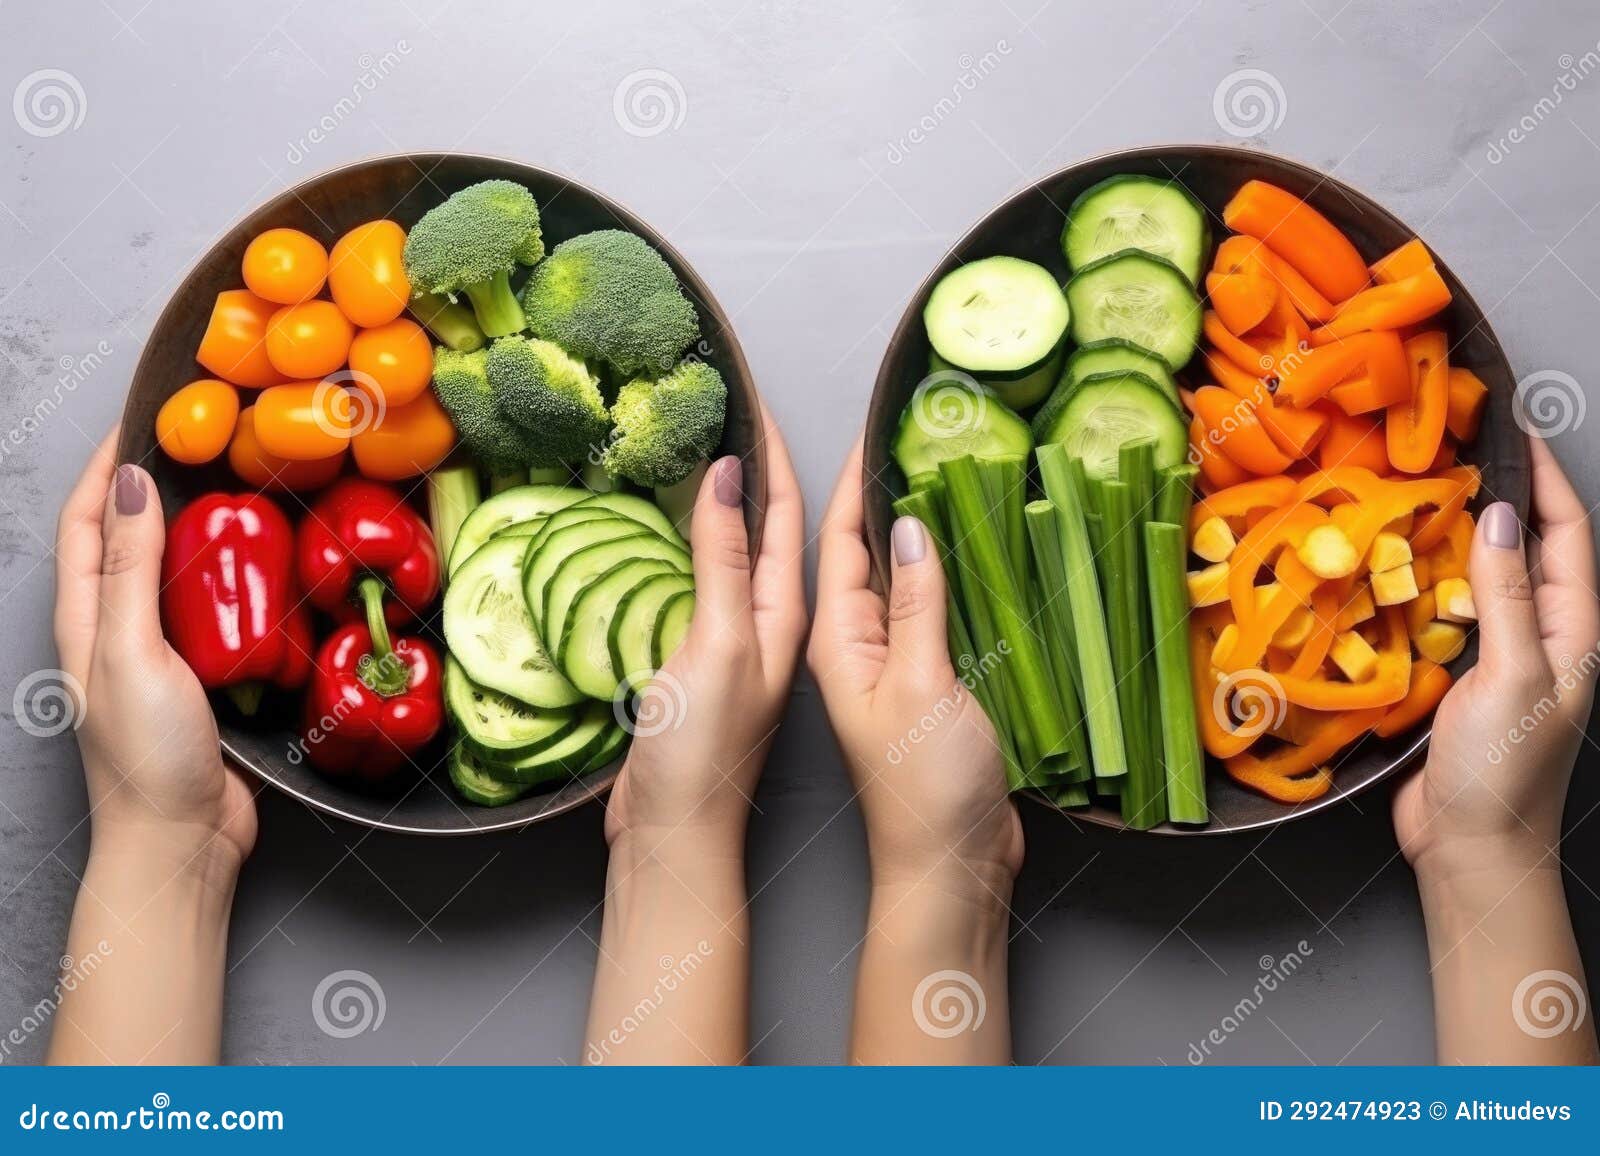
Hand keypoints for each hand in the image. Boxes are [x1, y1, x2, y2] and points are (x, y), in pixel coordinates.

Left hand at [54, 431, 256, 875]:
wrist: (182, 841)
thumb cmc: (145, 757)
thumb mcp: (133, 650)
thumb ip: (131, 570)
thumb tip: (132, 484)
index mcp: (87, 619)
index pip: (86, 522)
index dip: (107, 468)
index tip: (144, 419)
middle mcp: (121, 631)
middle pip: (132, 540)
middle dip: (159, 487)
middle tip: (207, 449)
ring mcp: (165, 656)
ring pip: (181, 575)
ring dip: (204, 533)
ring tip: (245, 497)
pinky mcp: (209, 680)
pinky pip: (223, 616)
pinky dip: (241, 584)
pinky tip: (272, 575)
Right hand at [604, 406, 807, 856]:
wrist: (675, 836)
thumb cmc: (706, 753)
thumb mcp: (724, 646)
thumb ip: (728, 564)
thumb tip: (729, 474)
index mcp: (789, 616)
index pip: (791, 513)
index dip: (778, 452)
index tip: (759, 395)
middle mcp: (771, 626)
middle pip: (770, 527)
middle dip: (759, 467)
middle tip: (735, 408)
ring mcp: (739, 648)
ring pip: (740, 555)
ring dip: (731, 503)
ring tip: (712, 450)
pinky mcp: (706, 669)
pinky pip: (709, 588)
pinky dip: (700, 550)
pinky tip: (681, 539)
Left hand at [808, 439, 1021, 900]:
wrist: (949, 868)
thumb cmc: (923, 788)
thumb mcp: (918, 686)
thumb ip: (912, 607)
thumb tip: (909, 525)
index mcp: (837, 640)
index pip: (835, 539)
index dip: (850, 478)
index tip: (869, 423)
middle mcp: (859, 645)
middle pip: (866, 550)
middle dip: (882, 490)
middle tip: (914, 431)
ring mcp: (893, 665)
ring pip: (904, 577)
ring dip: (919, 526)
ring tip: (947, 469)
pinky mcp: (928, 684)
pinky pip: (933, 610)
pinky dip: (949, 572)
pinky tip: (976, 548)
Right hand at [1392, 436, 1599, 883]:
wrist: (1470, 852)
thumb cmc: (1503, 773)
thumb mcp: (1513, 676)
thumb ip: (1508, 596)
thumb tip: (1500, 515)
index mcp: (1571, 630)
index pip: (1566, 533)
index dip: (1543, 477)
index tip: (1513, 425)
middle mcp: (1538, 635)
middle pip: (1524, 546)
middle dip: (1497, 492)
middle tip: (1450, 446)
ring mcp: (1495, 655)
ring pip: (1477, 576)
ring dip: (1451, 535)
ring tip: (1412, 491)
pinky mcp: (1453, 676)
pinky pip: (1438, 613)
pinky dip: (1417, 581)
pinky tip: (1387, 564)